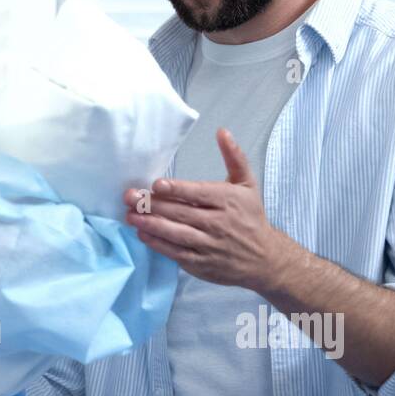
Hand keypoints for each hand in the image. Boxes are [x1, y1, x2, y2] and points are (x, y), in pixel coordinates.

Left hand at [122, 127, 298, 293]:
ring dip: (151, 225)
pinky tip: (143, 235)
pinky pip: (176, 253)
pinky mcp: (201, 264)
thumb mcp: (247, 184)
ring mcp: (209, 245)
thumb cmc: (251, 217)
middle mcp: (218, 223)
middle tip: (130, 197)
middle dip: (153, 205)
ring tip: (130, 216)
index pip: (198, 193)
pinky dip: (158, 244)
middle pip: (181, 212)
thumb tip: (222, 131)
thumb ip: (234, 157)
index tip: (156, 184)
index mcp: (227, 201)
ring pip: (176, 234)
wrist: (265, 259)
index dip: (176, 189)